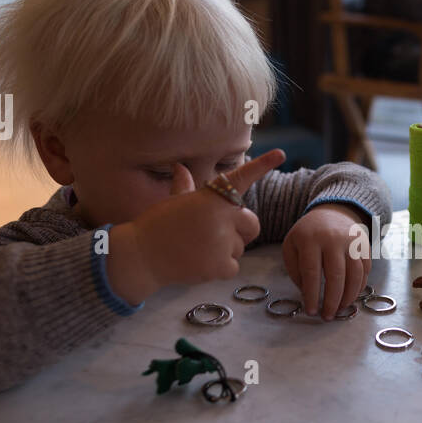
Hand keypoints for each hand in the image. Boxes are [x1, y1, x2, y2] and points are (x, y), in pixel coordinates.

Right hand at [107, 150, 285, 302]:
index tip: (280, 154)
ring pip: (241, 247)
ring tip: (199, 249)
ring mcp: (223, 242)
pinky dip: (220, 268)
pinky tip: (200, 263)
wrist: (141, 255)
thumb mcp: (173, 203)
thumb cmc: (156, 226)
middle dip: (240, 230)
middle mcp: (221, 217)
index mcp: (211, 198)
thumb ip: (185, 187)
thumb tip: (181, 168)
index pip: (240, 179)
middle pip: (251, 224)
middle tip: (215, 235)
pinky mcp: (221, 265)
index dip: (262, 166)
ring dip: (226, 250)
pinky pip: (233, 266)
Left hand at [282, 204, 371, 319]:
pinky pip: (365, 271)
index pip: (312, 273)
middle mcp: (333, 239)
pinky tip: (350, 297)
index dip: (312, 295)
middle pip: (336, 276)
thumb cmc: (307, 235)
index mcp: (310, 239)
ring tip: (339, 310)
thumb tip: (309, 295)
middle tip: (327, 316)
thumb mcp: (292, 247)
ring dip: (348, 297)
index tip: (311, 311)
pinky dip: (359, 288)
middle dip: (332, 301)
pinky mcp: (365, 246)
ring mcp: (352, 242)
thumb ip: (296, 270)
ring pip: (354, 275)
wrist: (332, 213)